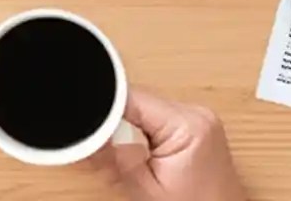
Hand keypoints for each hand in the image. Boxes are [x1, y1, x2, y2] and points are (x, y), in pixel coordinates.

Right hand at [100, 90, 245, 200]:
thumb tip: (90, 136)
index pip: (133, 98)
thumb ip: (114, 160)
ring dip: (133, 126)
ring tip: (135, 156)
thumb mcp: (145, 190)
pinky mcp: (199, 124)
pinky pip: (163, 116)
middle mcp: (198, 113)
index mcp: (188, 125)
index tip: (90, 125)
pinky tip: (147, 152)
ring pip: (149, 107)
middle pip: (140, 101)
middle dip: (118, 122)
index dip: (106, 109)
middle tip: (107, 149)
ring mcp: (201, 117)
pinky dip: (147, 130)